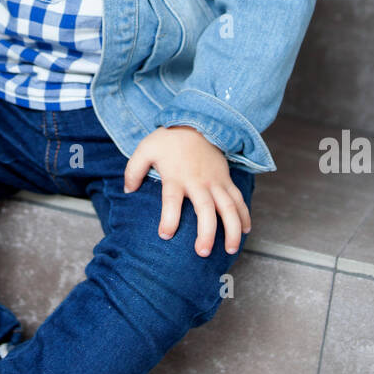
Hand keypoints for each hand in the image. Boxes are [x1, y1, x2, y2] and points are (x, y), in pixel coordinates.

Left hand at [123, 125, 251, 257]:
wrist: (195, 121)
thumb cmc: (168, 139)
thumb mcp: (145, 149)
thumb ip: (133, 171)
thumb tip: (127, 191)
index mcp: (176, 176)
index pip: (171, 201)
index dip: (169, 218)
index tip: (165, 235)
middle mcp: (198, 181)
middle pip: (205, 209)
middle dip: (206, 232)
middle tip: (202, 252)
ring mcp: (215, 181)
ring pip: (228, 207)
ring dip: (232, 229)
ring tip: (230, 249)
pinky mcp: (226, 179)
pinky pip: (238, 198)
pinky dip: (244, 214)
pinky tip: (246, 230)